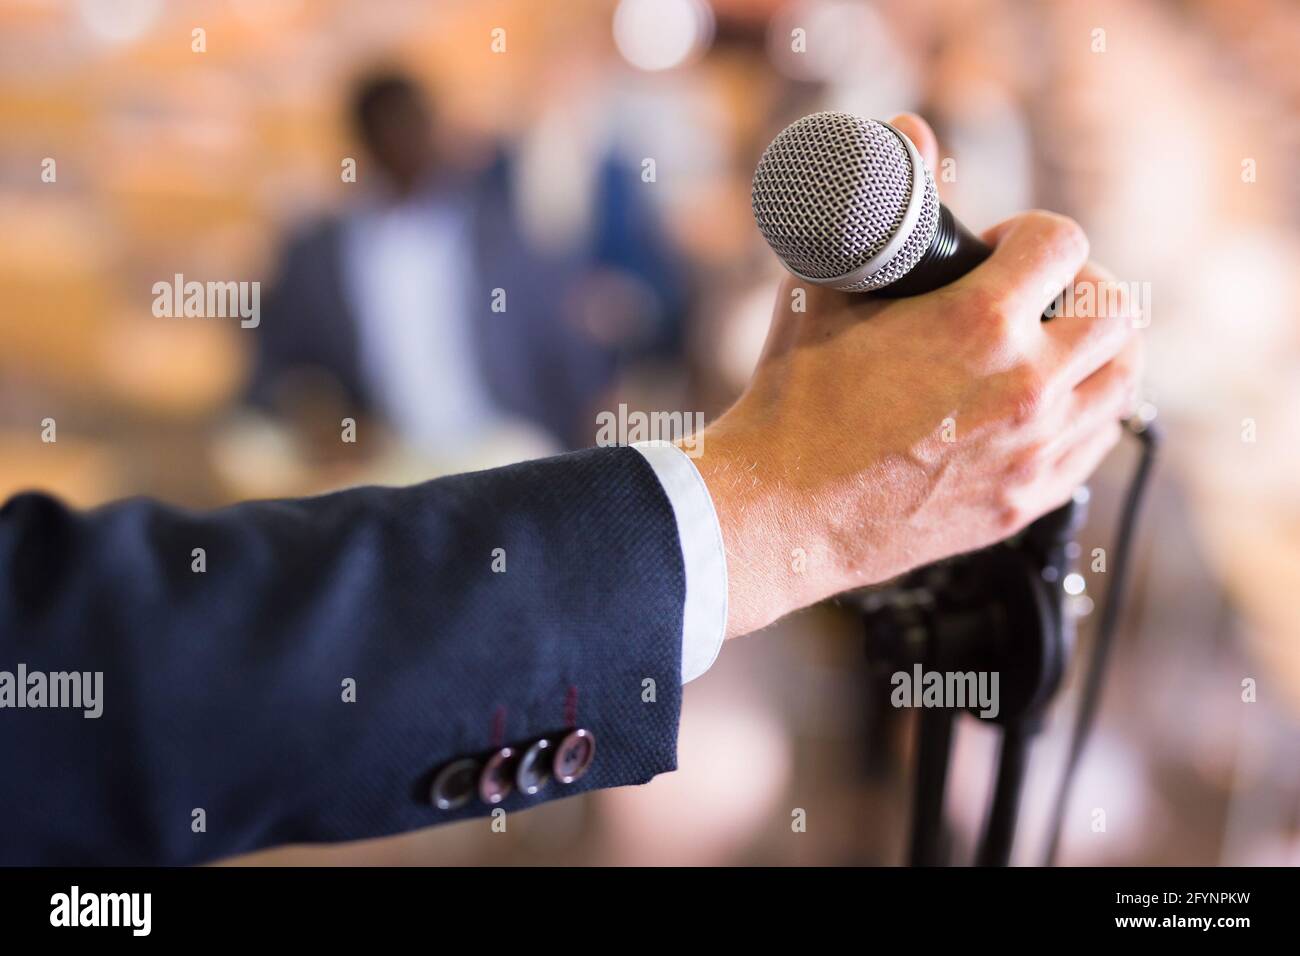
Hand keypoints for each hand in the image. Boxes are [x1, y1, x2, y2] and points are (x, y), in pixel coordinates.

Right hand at [691, 114, 1144, 638]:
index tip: (1000, 249)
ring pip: (1126, 377)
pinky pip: (1100, 442)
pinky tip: (1043, 403)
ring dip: (1098, 349)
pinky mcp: (1025, 501)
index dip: (1031, 233)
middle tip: (1033, 297)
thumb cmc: (796, 402)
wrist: (783, 510)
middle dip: (1080, 286)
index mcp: (980, 326)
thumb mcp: (829, 290)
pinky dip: (1086, 410)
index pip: (1064, 242)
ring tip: (1049, 347)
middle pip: (1119, 309)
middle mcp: (1026, 389)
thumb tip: (908, 131)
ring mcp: (1033, 452)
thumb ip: (883, 207)